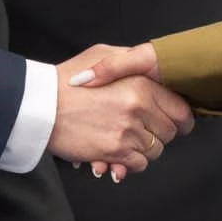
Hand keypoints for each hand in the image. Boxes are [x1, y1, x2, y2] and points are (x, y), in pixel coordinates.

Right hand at [49, 46, 189, 174]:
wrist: (40, 104)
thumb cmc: (68, 79)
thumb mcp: (101, 56)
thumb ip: (130, 61)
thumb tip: (152, 69)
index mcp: (141, 84)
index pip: (181, 110)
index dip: (179, 119)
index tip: (173, 123)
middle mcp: (139, 107)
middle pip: (170, 132)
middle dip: (159, 135)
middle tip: (142, 131)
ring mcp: (127, 130)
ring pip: (155, 151)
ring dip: (143, 150)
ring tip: (125, 140)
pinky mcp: (113, 150)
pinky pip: (138, 164)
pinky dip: (130, 164)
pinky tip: (118, 154)